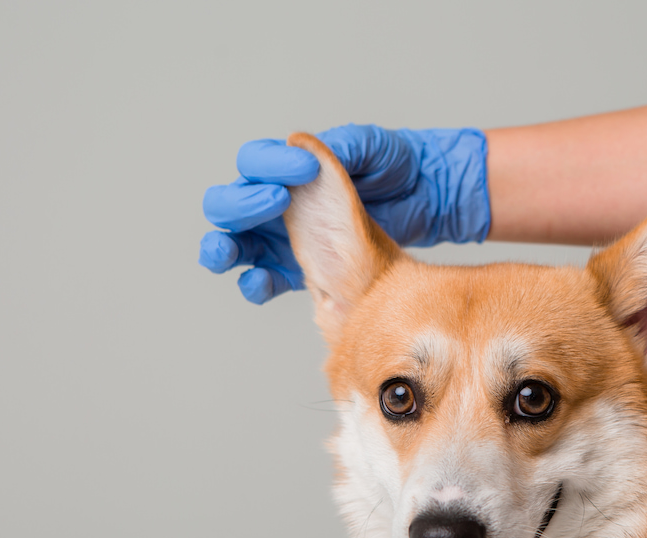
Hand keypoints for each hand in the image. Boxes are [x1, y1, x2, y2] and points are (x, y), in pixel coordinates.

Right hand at [200, 124, 490, 303]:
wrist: (423, 198)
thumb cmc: (393, 164)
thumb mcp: (370, 147)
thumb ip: (339, 147)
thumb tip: (300, 145)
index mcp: (287, 168)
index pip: (254, 163)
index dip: (269, 166)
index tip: (306, 170)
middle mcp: (275, 202)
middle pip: (228, 204)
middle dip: (241, 205)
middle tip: (276, 202)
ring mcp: (283, 239)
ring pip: (233, 244)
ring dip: (224, 249)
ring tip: (227, 253)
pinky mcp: (299, 270)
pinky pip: (264, 282)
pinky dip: (254, 284)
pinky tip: (261, 282)